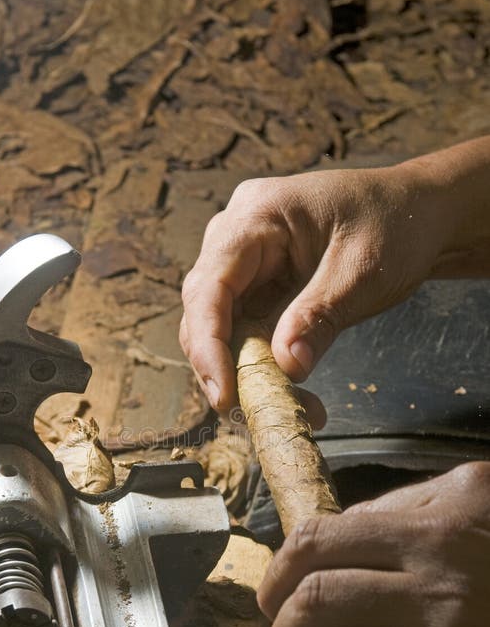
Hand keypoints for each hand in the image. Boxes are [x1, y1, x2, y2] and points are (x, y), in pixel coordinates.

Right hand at [180, 146, 488, 411]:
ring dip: (248, 375)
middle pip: (204, 312)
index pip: (209, 286)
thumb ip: (320, 316)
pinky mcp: (259, 288)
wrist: (421, 213)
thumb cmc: (396, 223)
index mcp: (256, 215)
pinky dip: (264, 368)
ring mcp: (246, 263)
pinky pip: (246, 334)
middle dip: (227, 368)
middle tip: (259, 414)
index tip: (224, 393)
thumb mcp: (363, 270)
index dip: (208, 344)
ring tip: (295, 409)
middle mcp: (238, 237)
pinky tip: (295, 394)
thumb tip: (286, 367)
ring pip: (221, 331)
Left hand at [256, 461, 489, 626]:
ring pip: (319, 620)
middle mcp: (434, 556)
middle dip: (277, 608)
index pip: (325, 531)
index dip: (282, 563)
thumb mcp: (480, 515)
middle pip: (313, 576)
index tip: (276, 587)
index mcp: (438, 516)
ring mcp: (437, 615)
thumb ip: (414, 510)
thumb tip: (341, 530)